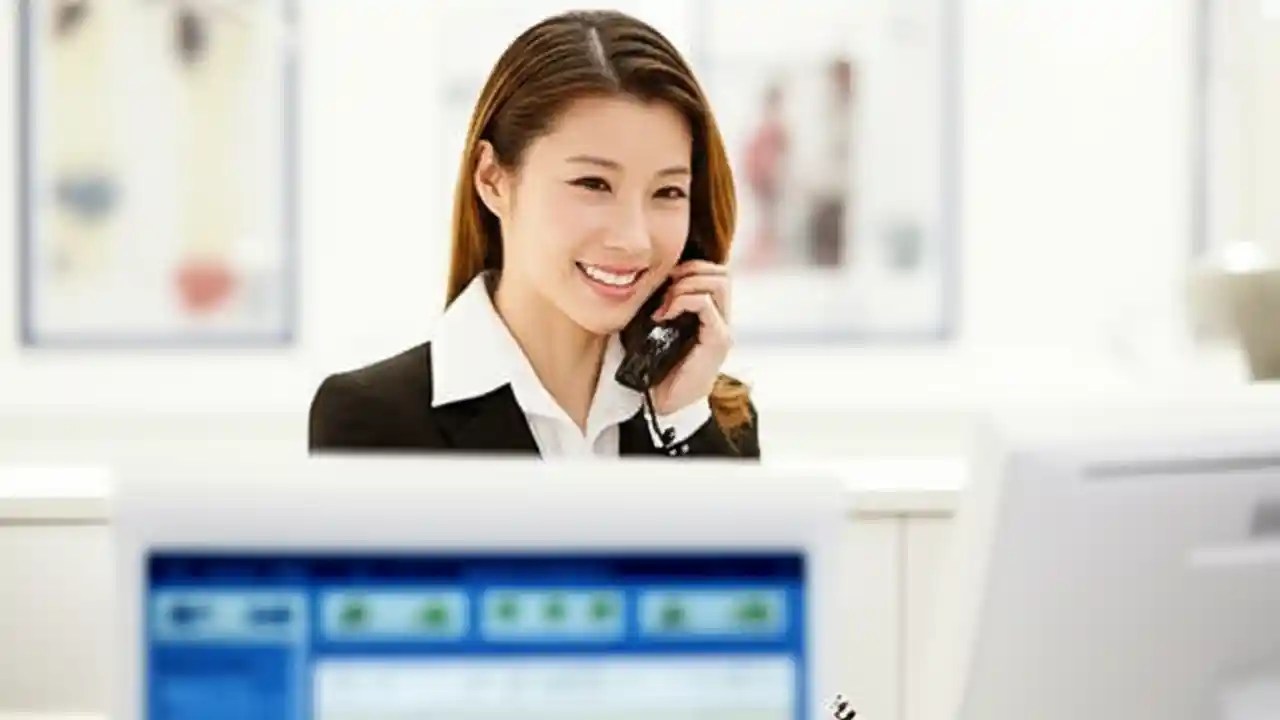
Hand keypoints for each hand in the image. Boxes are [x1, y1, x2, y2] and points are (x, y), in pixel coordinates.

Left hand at [648, 260, 731, 415]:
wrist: (663, 402)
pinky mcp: (717, 340)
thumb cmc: (656, 365)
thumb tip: (640, 277)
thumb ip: (660, 301)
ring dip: (686, 284)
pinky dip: (683, 301)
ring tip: (665, 303)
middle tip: (666, 288)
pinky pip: (706, 305)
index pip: (713, 271)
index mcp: (710, 312)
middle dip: (690, 270)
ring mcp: (722, 328)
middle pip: (721, 272)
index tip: (662, 280)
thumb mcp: (656, 325)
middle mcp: (721, 318)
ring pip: (719, 282)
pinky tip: (664, 315)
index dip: (689, 266)